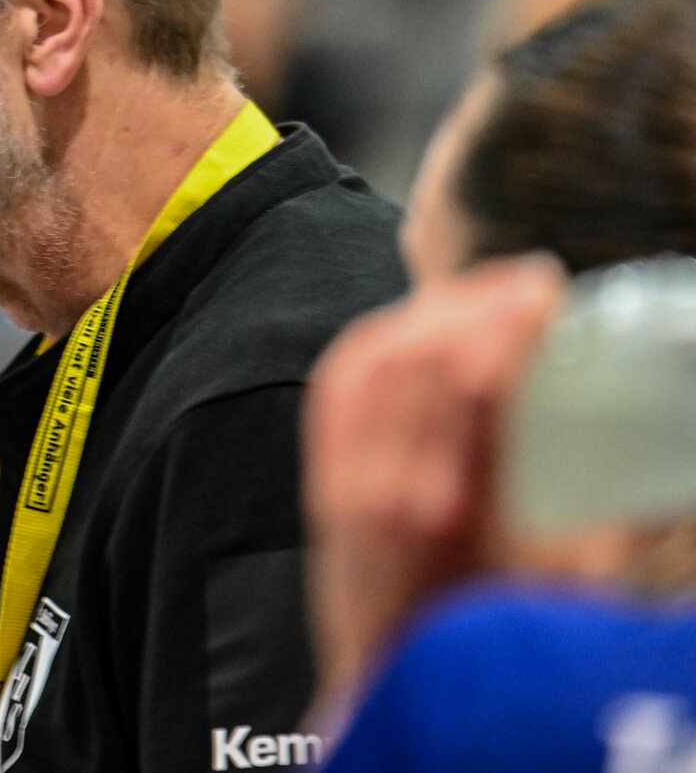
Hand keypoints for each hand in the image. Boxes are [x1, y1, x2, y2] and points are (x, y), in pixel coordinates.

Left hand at [303, 254, 564, 701]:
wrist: (392, 693)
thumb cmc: (489, 642)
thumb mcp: (565, 587)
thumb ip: (605, 522)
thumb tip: (653, 469)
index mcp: (452, 507)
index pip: (470, 379)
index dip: (505, 317)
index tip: (543, 287)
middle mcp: (386, 485)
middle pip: (417, 355)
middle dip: (473, 302)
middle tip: (522, 283)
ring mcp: (344, 482)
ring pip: (370, 363)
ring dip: (424, 314)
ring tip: (477, 296)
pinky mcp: (323, 483)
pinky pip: (337, 390)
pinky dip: (374, 344)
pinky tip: (409, 329)